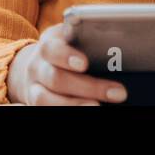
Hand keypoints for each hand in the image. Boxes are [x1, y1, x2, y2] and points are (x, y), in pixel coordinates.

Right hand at [6, 23, 128, 105]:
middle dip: (88, 87)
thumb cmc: (66, 50)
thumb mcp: (71, 40)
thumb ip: (88, 42)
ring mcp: (34, 87)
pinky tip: (87, 114)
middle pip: (56, 78)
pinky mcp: (35, 103)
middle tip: (118, 93)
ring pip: (46, 99)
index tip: (85, 64)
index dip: (67, 56)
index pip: (52, 48)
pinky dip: (66, 113)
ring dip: (74, 105)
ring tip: (99, 108)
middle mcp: (37, 66)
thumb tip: (121, 48)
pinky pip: (46, 111)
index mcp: (48, 44)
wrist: (38, 65)